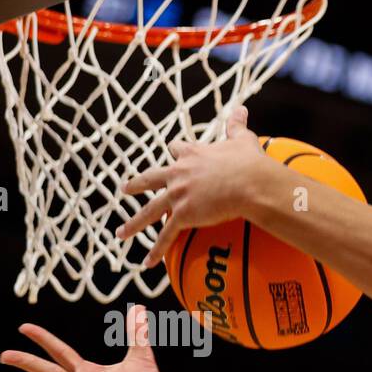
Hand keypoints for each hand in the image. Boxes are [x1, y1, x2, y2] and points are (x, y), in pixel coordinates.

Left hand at [117, 106, 264, 266]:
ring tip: (122, 233)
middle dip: (136, 184)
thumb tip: (241, 109)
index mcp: (192, 154)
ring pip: (150, 211)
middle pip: (150, 178)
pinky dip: (157, 250)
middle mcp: (179, 173)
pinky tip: (147, 262)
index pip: (177, 150)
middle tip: (125, 189)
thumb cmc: (249, 162)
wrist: (250, 182)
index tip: (177, 155)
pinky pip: (166, 235)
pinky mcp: (184, 214)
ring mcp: (178, 194)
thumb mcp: (241, 140)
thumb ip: (237, 126)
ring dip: (134, 223)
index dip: (177, 154)